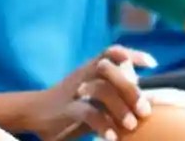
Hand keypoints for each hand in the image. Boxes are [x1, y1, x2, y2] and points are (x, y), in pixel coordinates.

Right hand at [39, 46, 154, 140]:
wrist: (33, 114)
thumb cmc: (69, 107)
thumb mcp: (92, 97)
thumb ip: (114, 94)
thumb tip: (146, 99)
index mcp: (89, 70)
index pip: (111, 52)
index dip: (132, 54)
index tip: (152, 63)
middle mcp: (83, 76)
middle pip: (109, 69)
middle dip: (130, 88)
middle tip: (145, 111)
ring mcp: (73, 92)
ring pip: (100, 89)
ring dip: (120, 107)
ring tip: (132, 126)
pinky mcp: (65, 110)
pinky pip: (87, 113)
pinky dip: (103, 125)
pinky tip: (113, 138)